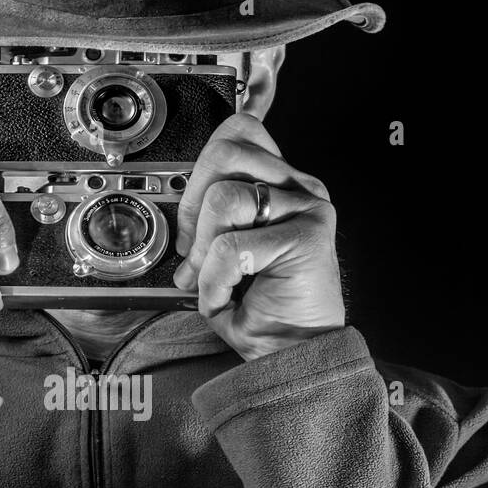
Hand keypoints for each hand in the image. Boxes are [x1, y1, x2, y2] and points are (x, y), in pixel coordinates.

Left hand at [173, 113, 343, 360]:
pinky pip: (232, 244)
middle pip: (225, 152)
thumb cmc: (264, 313)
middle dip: (192, 207)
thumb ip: (211, 220)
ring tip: (214, 280)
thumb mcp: (224, 257)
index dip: (201, 164)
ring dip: (204, 251)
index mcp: (281, 185)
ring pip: (223, 197)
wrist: (293, 357)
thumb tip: (180, 213)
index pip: (240, 130)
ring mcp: (307, 208)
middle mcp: (299, 188)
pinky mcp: (308, 235)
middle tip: (193, 254)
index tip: (192, 217)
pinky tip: (229, 297)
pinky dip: (216, 280)